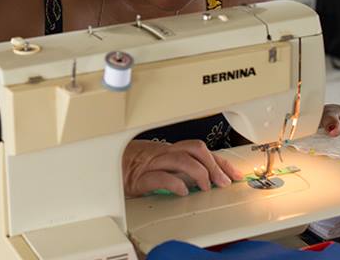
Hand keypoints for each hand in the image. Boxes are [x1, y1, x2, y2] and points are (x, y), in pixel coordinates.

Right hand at [122, 139, 242, 196]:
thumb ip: (179, 167)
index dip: (221, 162)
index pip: (202, 150)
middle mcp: (163, 153)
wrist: (104, 165)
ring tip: (206, 186)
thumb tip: (206, 177)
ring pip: (181, 159)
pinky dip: (175, 183)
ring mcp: (152, 163)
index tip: (235, 174)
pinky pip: (160, 177)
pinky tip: (183, 191)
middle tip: (222, 182)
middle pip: (195, 149)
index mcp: (170, 149)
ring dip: (200, 173)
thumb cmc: (131, 165)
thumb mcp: (159, 163)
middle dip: (213, 165)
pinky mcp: (140, 177)